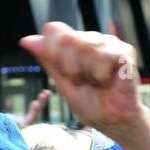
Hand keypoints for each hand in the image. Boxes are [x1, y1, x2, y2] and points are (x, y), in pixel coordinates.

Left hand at [20, 23, 143, 138]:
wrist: (110, 121)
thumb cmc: (90, 102)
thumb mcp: (61, 81)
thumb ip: (46, 59)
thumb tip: (25, 40)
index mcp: (76, 43)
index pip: (53, 29)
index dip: (52, 52)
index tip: (63, 73)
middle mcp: (92, 39)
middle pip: (66, 38)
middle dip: (68, 67)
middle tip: (81, 81)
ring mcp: (109, 43)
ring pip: (85, 46)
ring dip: (85, 73)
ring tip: (94, 82)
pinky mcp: (124, 52)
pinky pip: (103, 56)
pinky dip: (99, 75)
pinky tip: (106, 81)